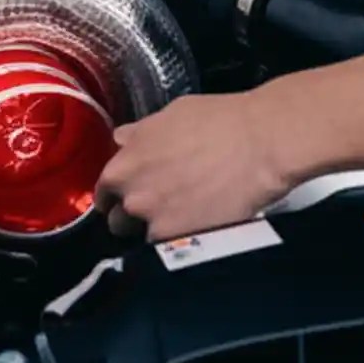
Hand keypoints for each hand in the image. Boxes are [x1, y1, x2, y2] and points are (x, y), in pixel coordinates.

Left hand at [93, 92, 309, 241]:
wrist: (260, 142)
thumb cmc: (218, 120)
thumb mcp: (168, 115)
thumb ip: (139, 134)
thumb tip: (122, 140)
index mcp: (123, 163)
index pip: (104, 191)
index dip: (117, 194)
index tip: (130, 195)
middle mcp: (131, 194)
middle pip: (117, 219)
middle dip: (133, 216)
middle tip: (159, 208)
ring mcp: (154, 219)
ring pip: (142, 236)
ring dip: (155, 230)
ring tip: (181, 219)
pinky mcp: (181, 238)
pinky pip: (169, 246)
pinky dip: (179, 240)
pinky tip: (197, 226)